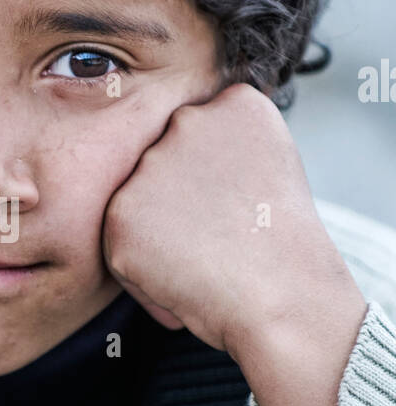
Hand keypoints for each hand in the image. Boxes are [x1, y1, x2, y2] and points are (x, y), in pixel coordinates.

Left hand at [102, 82, 367, 405]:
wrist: (285, 301)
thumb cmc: (285, 249)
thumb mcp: (273, 170)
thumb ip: (225, 148)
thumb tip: (185, 159)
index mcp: (235, 104)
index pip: (200, 132)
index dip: (214, 180)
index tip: (237, 207)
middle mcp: (187, 122)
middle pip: (163, 166)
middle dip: (180, 206)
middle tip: (219, 240)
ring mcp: (149, 166)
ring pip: (136, 207)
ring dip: (159, 240)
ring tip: (206, 263)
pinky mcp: (119, 215)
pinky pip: (120, 251)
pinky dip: (144, 278)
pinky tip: (187, 284)